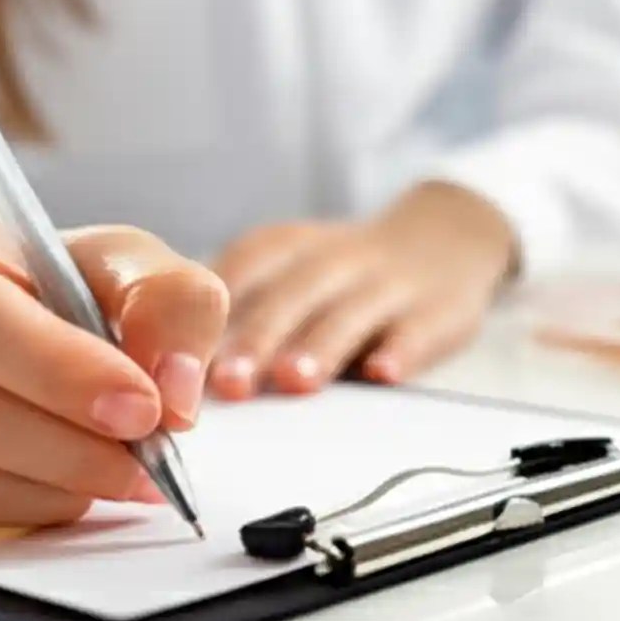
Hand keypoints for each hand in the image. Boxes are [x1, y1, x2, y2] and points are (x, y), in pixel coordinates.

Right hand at [0, 183, 227, 524]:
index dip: (58, 371)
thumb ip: (164, 299)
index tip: (142, 406)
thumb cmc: (18, 273)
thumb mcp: (104, 256)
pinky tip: (65, 483)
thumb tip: (177, 389)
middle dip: (70, 444)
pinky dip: (17, 506)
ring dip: (52, 485)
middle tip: (149, 457)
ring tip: (124, 473)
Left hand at [209, 181, 515, 399]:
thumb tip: (172, 372)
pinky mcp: (437, 310)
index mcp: (288, 247)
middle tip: (229, 382)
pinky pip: (418, 329)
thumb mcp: (290, 271)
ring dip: (321, 346)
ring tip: (294, 381)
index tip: (180, 359)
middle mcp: (336, 259)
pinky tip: (384, 373)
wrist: (447, 237)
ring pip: (350, 313)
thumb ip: (242, 312)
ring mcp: (388, 283)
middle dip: (258, 337)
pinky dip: (401, 351)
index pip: (241, 270)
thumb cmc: (347, 274)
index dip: (209, 313)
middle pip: (292, 294)